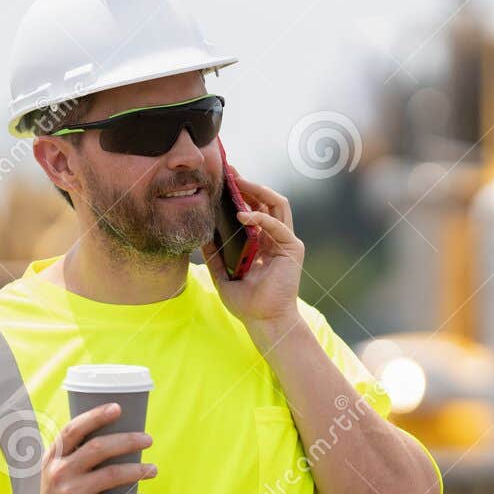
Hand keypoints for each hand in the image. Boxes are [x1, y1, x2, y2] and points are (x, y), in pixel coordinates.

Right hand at [18, 402, 151, 493]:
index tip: (117, 408)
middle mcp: (60, 473)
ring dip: (138, 470)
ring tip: (153, 469)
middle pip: (99, 448)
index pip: (73, 430)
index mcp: (53, 458)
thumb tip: (115, 436)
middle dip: (128, 440)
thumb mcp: (55, 474)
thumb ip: (74, 456)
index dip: (95, 416)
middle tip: (148, 439)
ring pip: (113, 474)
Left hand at [201, 168, 304, 341]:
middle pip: (265, 201)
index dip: (239, 193)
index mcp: (261, 242)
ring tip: (237, 182)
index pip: (253, 208)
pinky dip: (260, 217)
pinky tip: (243, 213)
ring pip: (276, 204)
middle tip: (229, 171)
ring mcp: (285, 241)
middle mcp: (274, 238)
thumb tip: (201, 236)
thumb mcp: (222, 275)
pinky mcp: (292, 249)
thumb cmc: (247, 303)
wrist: (263, 321)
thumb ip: (214, 256)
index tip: (222, 181)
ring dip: (257, 190)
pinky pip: (278, 225)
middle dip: (247, 184)